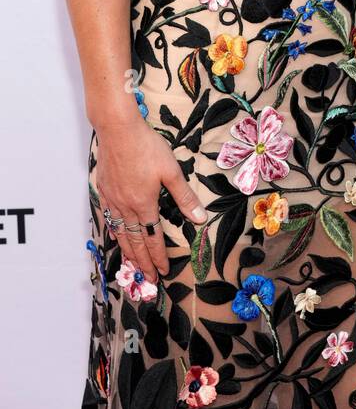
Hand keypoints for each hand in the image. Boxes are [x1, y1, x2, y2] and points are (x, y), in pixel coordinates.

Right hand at [92, 114, 206, 281]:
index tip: (163, 271)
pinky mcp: (104, 190)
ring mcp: (112, 199)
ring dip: (128, 252)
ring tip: (133, 266)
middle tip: (148, 279)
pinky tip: (116, 235)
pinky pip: (108, 218)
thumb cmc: (147, 146)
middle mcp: (126, 207)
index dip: (159, 256)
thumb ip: (184, 197)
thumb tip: (200, 218)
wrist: (118, 129)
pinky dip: (114, 232)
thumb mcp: (171, 171)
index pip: (153, 238)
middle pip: (135, 241)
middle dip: (143, 262)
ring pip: (120, 233)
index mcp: (145, 204)